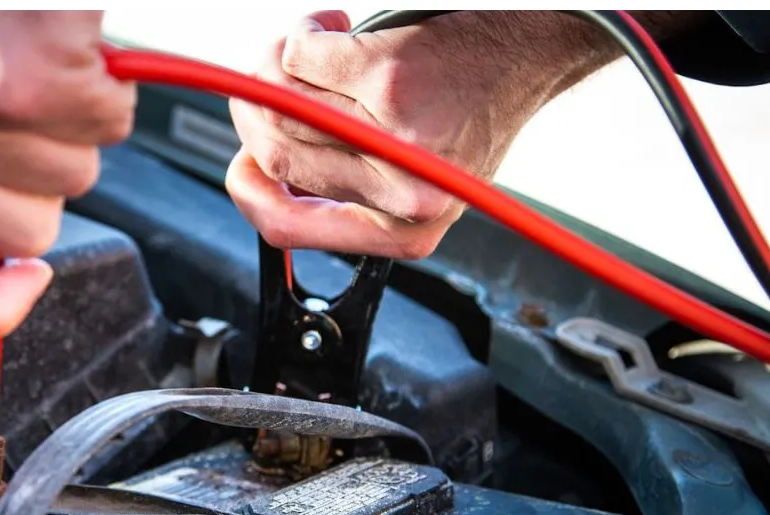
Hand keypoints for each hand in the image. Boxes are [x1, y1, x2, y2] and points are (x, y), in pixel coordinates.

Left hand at [0, 11, 135, 337]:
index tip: (24, 283)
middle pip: (24, 237)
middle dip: (44, 179)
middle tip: (20, 106)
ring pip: (72, 183)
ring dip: (75, 125)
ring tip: (36, 64)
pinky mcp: (22, 82)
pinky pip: (106, 125)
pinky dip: (105, 84)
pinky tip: (62, 44)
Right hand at [226, 10, 624, 258]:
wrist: (524, 55)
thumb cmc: (465, 110)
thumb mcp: (410, 182)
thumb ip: (343, 189)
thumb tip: (253, 171)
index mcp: (399, 232)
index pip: (283, 226)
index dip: (248, 189)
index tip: (245, 161)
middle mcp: (398, 197)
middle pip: (274, 156)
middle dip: (258, 108)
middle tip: (276, 77)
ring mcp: (393, 140)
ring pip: (281, 105)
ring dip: (279, 65)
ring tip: (310, 47)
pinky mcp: (390, 82)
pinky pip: (301, 58)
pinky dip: (306, 34)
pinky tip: (332, 27)